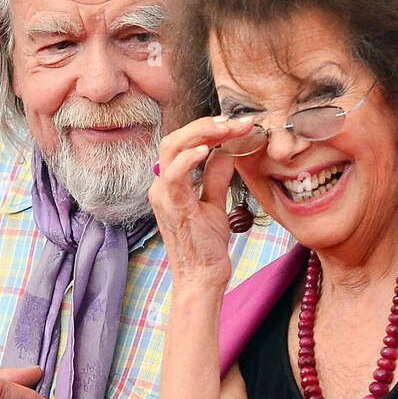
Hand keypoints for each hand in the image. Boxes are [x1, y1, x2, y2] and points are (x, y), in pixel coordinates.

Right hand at [148, 115, 257, 292]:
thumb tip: (227, 151)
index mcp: (169, 183)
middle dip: (204, 124)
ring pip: (170, 148)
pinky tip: (208, 150)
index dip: (208, 128)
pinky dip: (189, 158)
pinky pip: (174, 175)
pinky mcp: (173, 208)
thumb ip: (217, 176)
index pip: (183, 143)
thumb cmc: (205, 246)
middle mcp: (161, 186)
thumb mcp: (215, 202)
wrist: (203, 277)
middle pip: (173, 138)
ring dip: (200, 133)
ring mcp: (164, 196)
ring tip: (226, 129)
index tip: (236, 124)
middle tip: (233, 121)